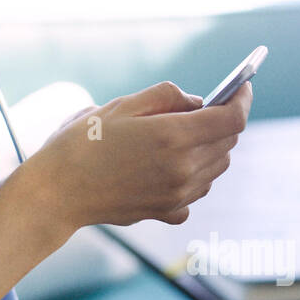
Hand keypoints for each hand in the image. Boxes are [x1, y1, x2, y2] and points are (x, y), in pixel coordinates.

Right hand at [25, 79, 251, 234]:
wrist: (57, 191)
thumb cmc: (83, 143)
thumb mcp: (123, 104)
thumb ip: (167, 96)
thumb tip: (196, 102)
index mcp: (173, 137)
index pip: (232, 119)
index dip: (242, 99)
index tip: (242, 87)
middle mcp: (183, 169)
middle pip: (227, 143)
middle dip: (222, 122)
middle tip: (201, 109)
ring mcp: (177, 195)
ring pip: (216, 168)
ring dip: (209, 148)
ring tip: (179, 137)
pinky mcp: (167, 212)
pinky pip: (197, 191)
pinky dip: (194, 176)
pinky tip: (167, 167)